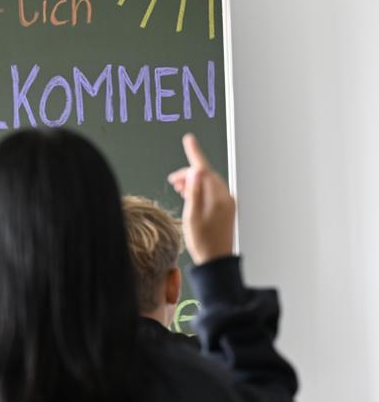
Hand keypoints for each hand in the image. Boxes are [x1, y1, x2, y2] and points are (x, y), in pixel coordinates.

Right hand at [167, 134, 235, 263]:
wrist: (217, 261)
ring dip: (193, 182)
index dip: (195, 153)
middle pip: (206, 175)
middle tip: (172, 181)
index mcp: (218, 198)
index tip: (189, 140)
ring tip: (179, 189)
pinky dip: (200, 190)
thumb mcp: (192, 216)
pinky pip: (212, 192)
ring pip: (208, 183)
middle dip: (189, 174)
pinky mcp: (227, 209)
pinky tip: (191, 196)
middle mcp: (226, 198)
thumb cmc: (203, 242)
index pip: (204, 169)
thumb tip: (194, 172)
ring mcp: (228, 203)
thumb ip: (194, 192)